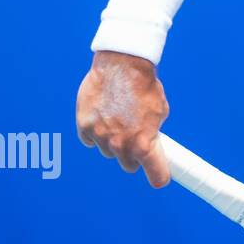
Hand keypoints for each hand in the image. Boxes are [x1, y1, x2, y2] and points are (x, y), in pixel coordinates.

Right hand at [76, 51, 171, 185]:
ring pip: (108, 152)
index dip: (159, 177)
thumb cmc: (144, 86)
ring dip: (114, 142)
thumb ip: (152, 133)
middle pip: (128, 165)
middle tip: (136, 139)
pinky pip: (90, 140)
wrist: (122, 65)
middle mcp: (121, 145)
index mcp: (144, 144)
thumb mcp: (159, 112)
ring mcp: (101, 137)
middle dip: (133, 155)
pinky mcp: (84, 127)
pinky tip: (103, 116)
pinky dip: (96, 132)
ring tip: (119, 120)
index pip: (156, 175)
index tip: (159, 178)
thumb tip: (149, 145)